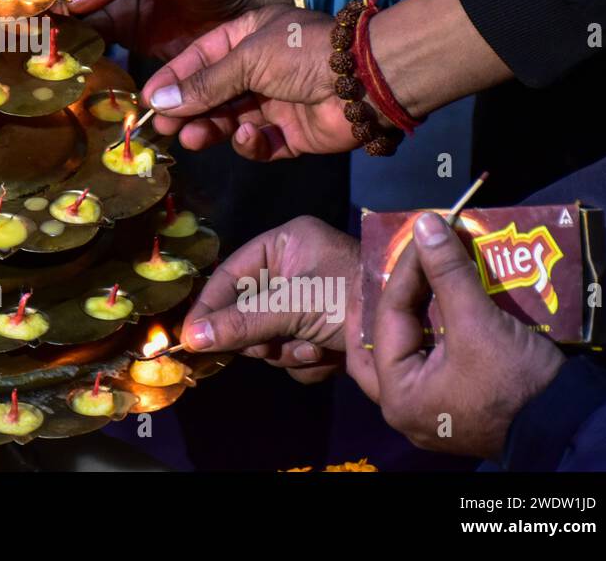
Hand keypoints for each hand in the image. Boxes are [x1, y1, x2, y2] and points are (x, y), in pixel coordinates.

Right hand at [141, 6, 358, 157]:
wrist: (365, 81)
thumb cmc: (302, 54)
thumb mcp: (246, 59)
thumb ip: (203, 84)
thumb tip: (157, 101)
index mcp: (249, 36)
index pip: (200, 57)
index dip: (173, 79)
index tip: (147, 100)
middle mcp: (261, 68)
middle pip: (213, 93)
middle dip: (188, 109)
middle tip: (164, 127)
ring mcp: (277, 102)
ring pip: (232, 121)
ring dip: (212, 128)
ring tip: (193, 138)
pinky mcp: (292, 134)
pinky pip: (261, 144)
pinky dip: (251, 144)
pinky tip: (249, 137)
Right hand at [180, 216, 358, 383]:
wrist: (415, 329)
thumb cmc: (352, 297)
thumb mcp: (292, 305)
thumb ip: (240, 322)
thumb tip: (190, 339)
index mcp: (287, 244)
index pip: (231, 273)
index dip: (210, 305)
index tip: (190, 335)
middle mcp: (295, 270)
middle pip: (246, 311)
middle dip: (261, 334)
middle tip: (269, 344)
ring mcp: (308, 304)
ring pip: (267, 338)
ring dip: (286, 350)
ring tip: (310, 347)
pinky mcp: (322, 333)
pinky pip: (290, 354)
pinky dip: (306, 362)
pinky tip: (326, 357)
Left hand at [369, 212, 565, 457]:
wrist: (573, 424)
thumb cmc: (517, 380)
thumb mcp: (479, 323)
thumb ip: (448, 273)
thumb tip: (425, 223)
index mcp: (399, 395)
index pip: (387, 318)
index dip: (403, 270)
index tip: (418, 235)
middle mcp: (405, 408)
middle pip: (374, 346)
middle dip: (377, 306)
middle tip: (377, 270)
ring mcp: (430, 412)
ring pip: (399, 355)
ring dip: (402, 319)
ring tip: (402, 283)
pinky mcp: (453, 406)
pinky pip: (425, 363)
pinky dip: (424, 334)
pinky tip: (428, 307)